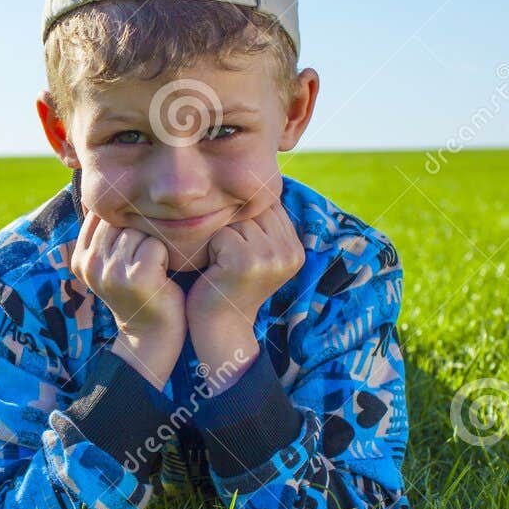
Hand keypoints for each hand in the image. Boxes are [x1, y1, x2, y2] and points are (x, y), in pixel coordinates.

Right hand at [70, 210, 185, 388]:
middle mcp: (90, 264)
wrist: (150, 333)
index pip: (101, 214)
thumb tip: (104, 191)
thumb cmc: (138, 289)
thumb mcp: (111, 261)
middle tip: (144, 260)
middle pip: (120, 220)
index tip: (131, 246)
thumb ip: (104, 233)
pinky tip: (160, 275)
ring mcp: (111, 271)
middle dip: (139, 233)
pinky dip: (163, 256)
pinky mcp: (136, 276)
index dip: (123, 223)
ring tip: (151, 268)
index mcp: (80, 257)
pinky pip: (155, 244)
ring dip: (152, 245)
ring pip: (138, 230)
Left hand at [185, 202, 303, 382]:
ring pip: (236, 220)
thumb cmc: (230, 285)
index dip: (245, 223)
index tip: (238, 251)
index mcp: (297, 248)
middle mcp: (290, 251)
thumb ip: (263, 225)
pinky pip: (221, 234)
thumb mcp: (256, 254)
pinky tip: (216, 271)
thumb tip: (257, 180)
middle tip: (228, 261)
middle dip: (233, 229)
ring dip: (221, 239)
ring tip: (223, 265)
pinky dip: (211, 249)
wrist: (220, 328)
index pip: (268, 207)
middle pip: (253, 211)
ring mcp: (271, 256)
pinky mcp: (247, 261)